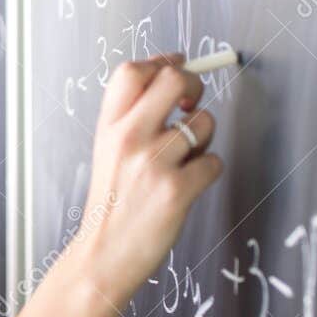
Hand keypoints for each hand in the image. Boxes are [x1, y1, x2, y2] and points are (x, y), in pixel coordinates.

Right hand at [61, 51, 222, 310]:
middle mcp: (129, 138)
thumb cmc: (110, 205)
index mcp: (109, 126)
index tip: (178, 65)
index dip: (163, 61)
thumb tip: (170, 76)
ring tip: (184, 161)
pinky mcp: (177, 190)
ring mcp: (154, 163)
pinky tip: (187, 186)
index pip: (134, 70)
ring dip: (203, 140)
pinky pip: (213, 162)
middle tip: (192, 103)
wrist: (102, 255)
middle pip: (174, 80)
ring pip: (204, 123)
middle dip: (195, 84)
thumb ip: (131, 117)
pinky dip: (208, 172)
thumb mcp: (107, 151)